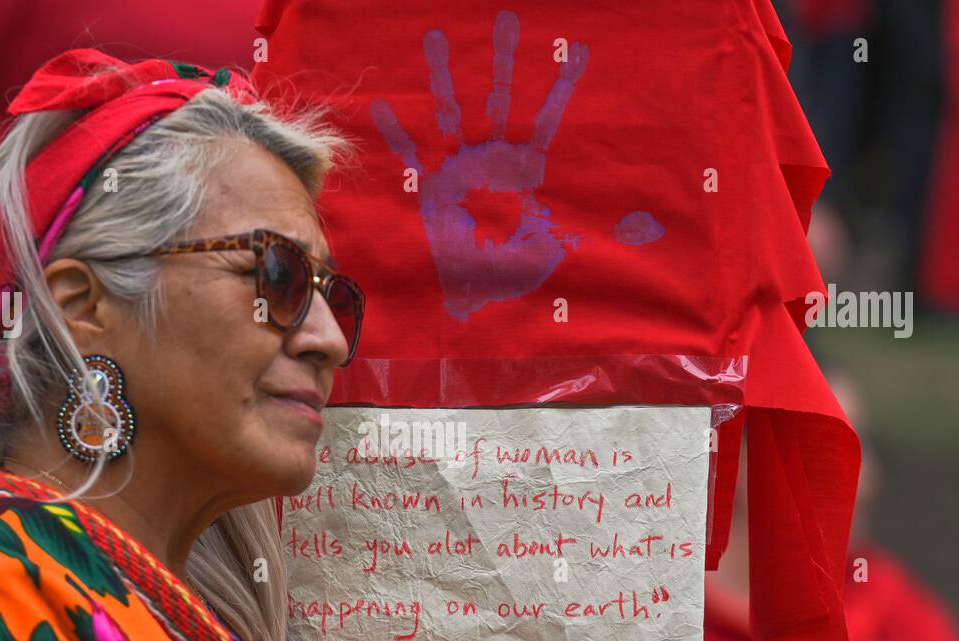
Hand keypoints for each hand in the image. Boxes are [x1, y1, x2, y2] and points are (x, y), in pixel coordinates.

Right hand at [370, 10, 586, 320]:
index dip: (557, 92)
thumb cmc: (508, 275)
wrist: (472, 295)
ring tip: (437, 38)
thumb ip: (552, 237)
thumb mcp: (540, 255)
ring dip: (444, 78)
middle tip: (507, 20)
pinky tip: (381, 105)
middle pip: (497, 100)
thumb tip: (562, 230)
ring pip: (450, 112)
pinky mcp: (430, 185)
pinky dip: (395, 132)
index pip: (542, 124)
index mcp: (520, 172)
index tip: (577, 53)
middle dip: (502, 62)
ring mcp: (457, 168)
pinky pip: (409, 154)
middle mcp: (488, 160)